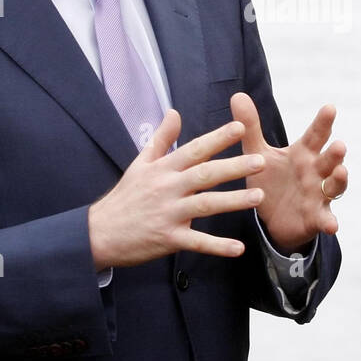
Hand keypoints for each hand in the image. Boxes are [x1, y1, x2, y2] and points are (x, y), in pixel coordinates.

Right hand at [88, 109, 267, 269]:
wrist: (99, 233)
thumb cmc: (125, 196)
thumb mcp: (140, 163)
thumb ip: (162, 138)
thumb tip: (175, 112)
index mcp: (163, 169)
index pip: (194, 149)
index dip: (217, 138)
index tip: (240, 128)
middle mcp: (167, 188)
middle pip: (205, 174)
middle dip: (234, 167)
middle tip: (261, 161)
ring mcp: (168, 214)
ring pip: (205, 205)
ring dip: (233, 201)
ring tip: (259, 197)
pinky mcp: (168, 239)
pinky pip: (197, 242)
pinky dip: (217, 246)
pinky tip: (238, 248)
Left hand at [230, 92, 346, 253]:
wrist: (271, 217)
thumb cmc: (271, 179)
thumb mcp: (258, 153)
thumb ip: (251, 127)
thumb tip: (238, 94)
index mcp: (303, 153)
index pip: (315, 135)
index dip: (323, 122)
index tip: (329, 107)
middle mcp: (315, 172)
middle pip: (328, 160)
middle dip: (334, 153)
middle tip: (339, 145)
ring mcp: (318, 194)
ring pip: (334, 186)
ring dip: (339, 180)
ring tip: (341, 173)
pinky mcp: (315, 217)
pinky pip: (325, 218)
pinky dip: (329, 221)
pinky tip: (332, 225)